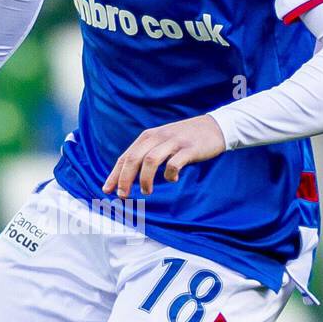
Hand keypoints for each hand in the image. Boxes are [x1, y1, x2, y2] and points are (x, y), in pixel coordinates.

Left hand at [101, 114, 226, 198]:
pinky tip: (172, 179)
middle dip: (125, 178)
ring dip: (145, 179)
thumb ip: (148, 154)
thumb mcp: (162, 141)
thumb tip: (129, 176)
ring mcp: (173, 142)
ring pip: (150, 160)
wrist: (215, 127)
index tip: (107, 189)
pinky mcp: (189, 149)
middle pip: (134, 158)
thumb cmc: (186, 138)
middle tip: (122, 195)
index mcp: (148, 136)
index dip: (115, 174)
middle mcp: (158, 137)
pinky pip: (174, 163)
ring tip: (146, 191)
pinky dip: (170, 175)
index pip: (126, 156)